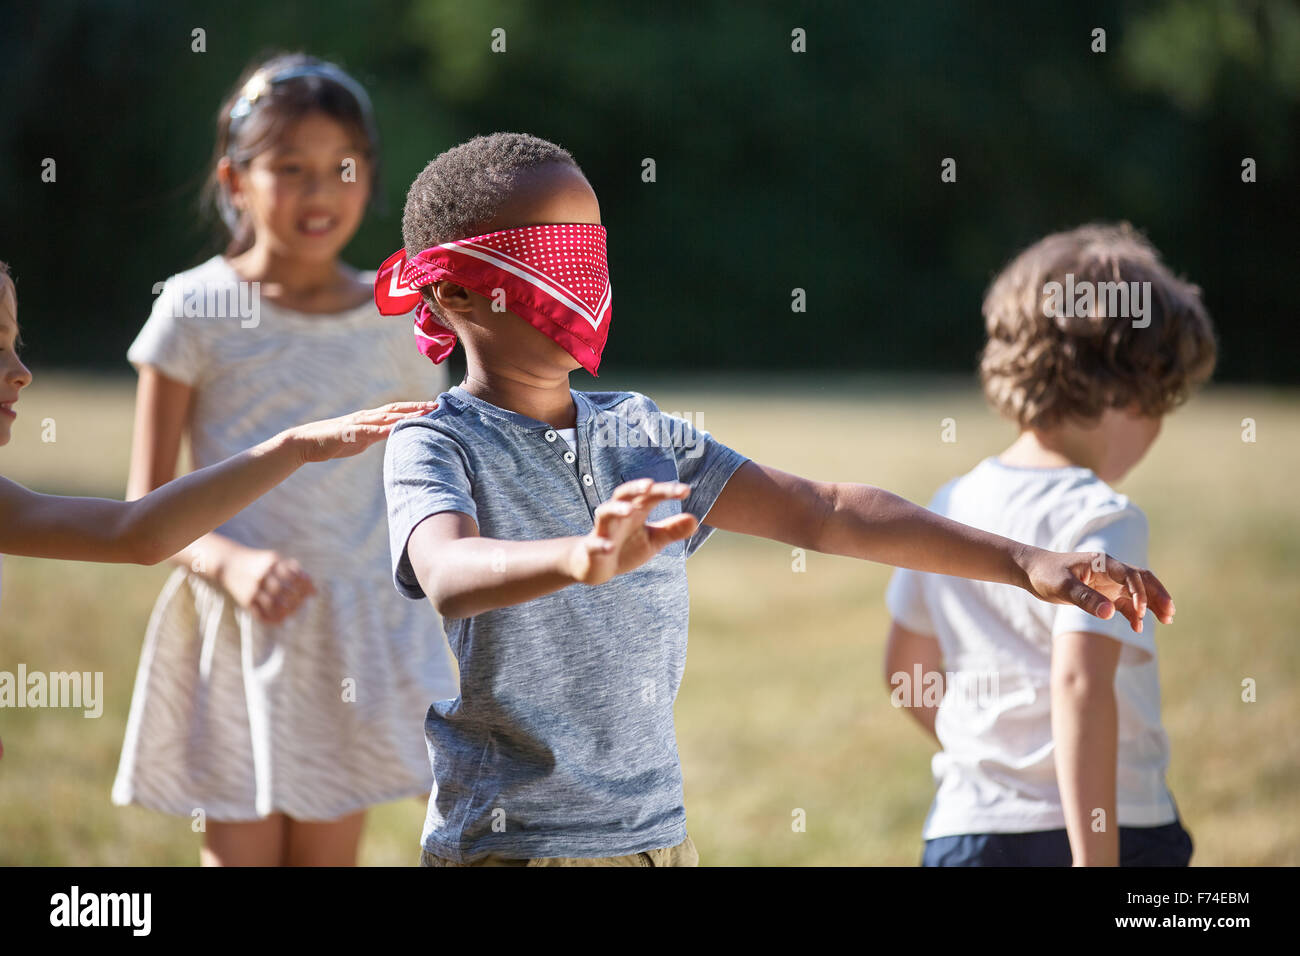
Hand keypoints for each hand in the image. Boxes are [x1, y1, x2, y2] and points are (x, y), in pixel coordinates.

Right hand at [221, 548, 317, 623]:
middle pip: (282, 589)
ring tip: (294, 612)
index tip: (313, 593)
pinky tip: (282, 620)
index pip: (292, 575)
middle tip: (303, 603)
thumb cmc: (259, 562)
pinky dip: (272, 619)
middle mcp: (260, 575)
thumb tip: (314, 590)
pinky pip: (260, 613)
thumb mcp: (274, 559)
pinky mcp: (245, 600)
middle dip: (296, 599)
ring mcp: (252, 588)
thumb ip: (293, 570)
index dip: (305, 585)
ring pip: (271, 603)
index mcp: (271, 562)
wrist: (228, 564)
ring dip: (286, 611)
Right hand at [288, 401, 438, 463]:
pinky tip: (396, 429)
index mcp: (370, 418)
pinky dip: (383, 429)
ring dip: (405, 416)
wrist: (306, 442)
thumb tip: (390, 438)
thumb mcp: (360, 441)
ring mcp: (357, 423)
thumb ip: (376, 437)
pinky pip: (369, 430)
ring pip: (385, 417)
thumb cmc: (333, 442)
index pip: (397, 411)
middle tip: (436, 405)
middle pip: (396, 409)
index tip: (433, 407)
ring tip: (423, 415)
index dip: (415, 408)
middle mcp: (366, 417)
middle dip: (416, 408)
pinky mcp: (349, 433)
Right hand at [567, 479, 698, 585]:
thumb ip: (672, 530)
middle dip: (635, 487)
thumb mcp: (653, 540)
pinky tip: (610, 548)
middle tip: (650, 484)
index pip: (650, 496)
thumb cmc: (626, 547)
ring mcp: (603, 531)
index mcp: (635, 511)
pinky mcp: (592, 549)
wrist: (596, 566)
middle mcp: (618, 516)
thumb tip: (695, 519)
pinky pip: (594, 544)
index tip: (685, 490)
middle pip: (624, 494)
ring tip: (630, 510)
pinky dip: (601, 544)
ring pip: (605, 513)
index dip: (666, 491)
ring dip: (616, 509)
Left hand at [1020, 546, 1174, 630]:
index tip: (1141, 611)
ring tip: (1166, 620)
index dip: (1140, 592)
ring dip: (1152, 604)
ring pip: (1137, 592)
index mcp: (1102, 563)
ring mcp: (1108, 581)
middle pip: (1142, 580)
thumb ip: (1085, 598)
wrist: (1031, 571)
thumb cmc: (1045, 574)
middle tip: (1170, 613)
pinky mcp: (1102, 593)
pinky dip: (1134, 613)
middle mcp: (1109, 570)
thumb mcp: (1062, 586)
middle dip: (1158, 595)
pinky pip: (1124, 602)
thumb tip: (1110, 613)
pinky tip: (1139, 627)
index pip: (1131, 575)